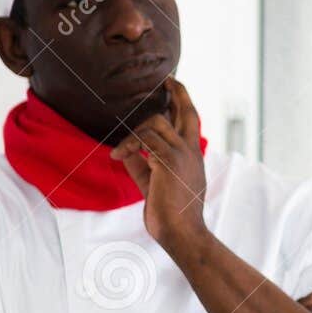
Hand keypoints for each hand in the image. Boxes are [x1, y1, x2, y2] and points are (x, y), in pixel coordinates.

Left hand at [110, 78, 206, 249]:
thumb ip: (142, 164)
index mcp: (192, 157)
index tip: (175, 88)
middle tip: (167, 80)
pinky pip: (144, 139)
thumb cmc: (170, 213)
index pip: (191, 124)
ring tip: (120, 153)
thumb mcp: (154, 183)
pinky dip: (128, 145)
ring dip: (133, 135)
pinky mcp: (169, 160)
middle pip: (186, 113)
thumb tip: (126, 150)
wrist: (182, 232)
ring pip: (155, 123)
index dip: (183, 103)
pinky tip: (118, 157)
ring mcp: (182, 154)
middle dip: (178, 93)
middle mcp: (192, 152)